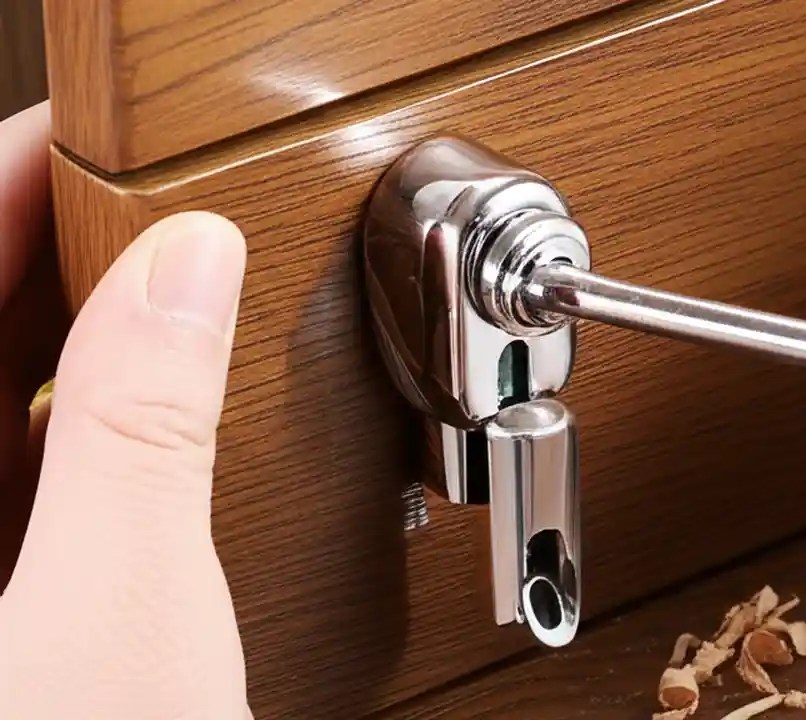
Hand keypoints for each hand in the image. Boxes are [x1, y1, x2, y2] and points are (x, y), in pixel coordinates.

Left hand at [0, 103, 251, 717]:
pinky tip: (152, 399)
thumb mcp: (110, 615)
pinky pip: (25, 483)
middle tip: (143, 192)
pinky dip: (90, 425)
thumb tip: (192, 271)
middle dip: (43, 254)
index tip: (75, 134)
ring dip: (73, 334)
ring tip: (163, 272)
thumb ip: (141, 422)